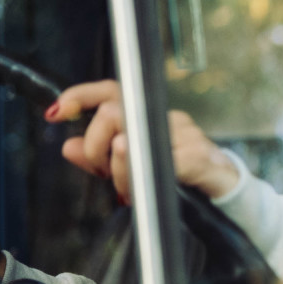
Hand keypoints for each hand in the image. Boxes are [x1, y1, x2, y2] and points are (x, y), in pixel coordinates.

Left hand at [44, 80, 239, 201]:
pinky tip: (140, 192)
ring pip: (129, 142)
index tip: (57, 112)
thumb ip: (99, 157)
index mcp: (151, 115)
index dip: (81, 96)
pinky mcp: (197, 156)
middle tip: (103, 171)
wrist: (226, 189)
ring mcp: (185, 134)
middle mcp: (168, 117)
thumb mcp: (132, 167)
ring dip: (118, 171)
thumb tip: (67, 146)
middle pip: (113, 113)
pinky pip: (153, 165)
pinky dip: (138, 181)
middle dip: (95, 147)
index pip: (111, 91)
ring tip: (125, 189)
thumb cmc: (181, 176)